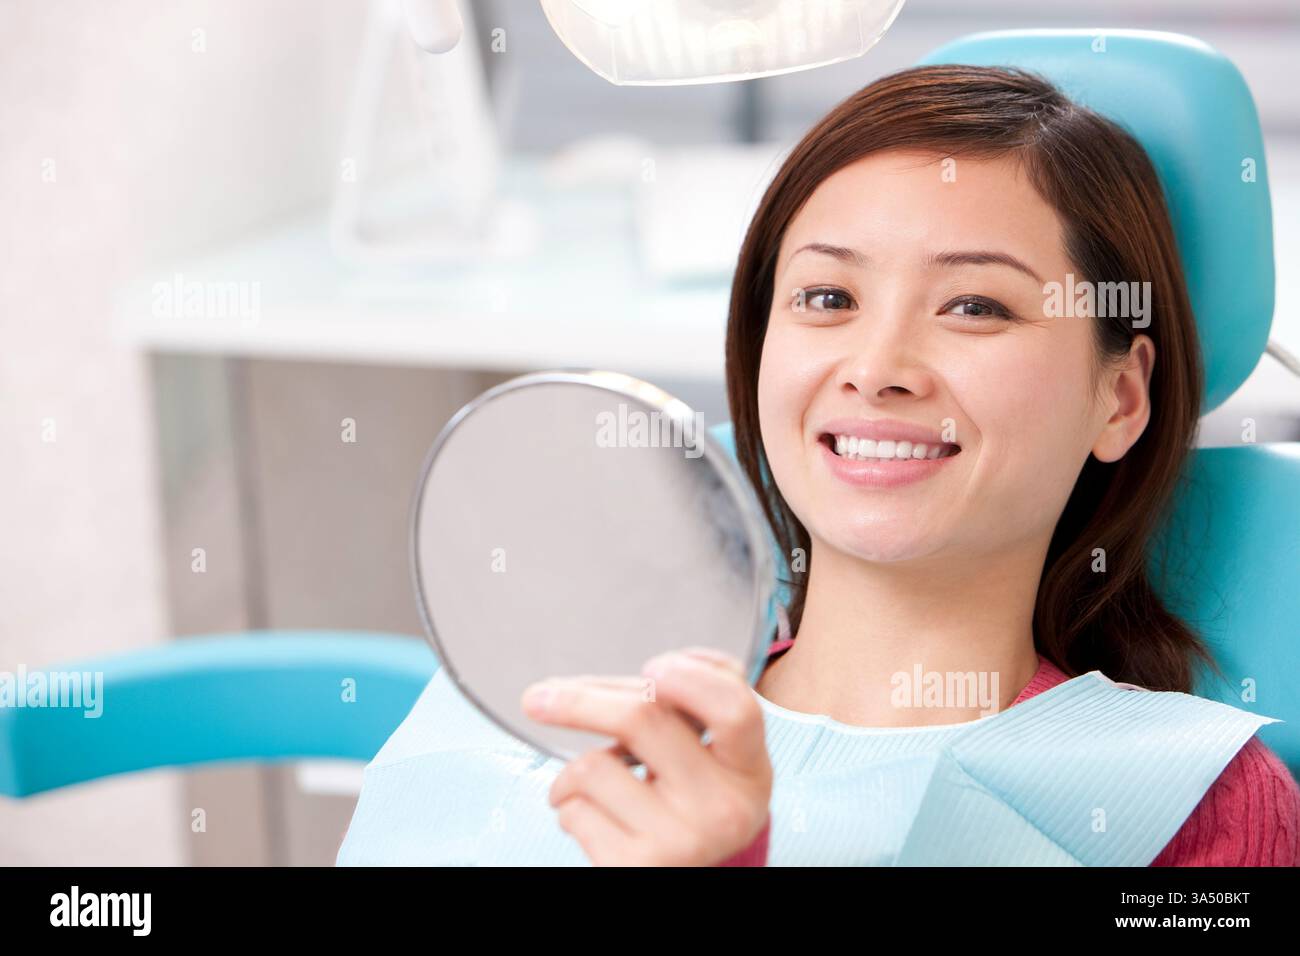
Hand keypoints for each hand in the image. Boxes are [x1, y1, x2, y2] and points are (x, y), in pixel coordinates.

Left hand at [519, 647, 771, 865]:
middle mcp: (722, 806)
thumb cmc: (696, 795)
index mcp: (746, 765)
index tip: (652, 666)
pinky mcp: (640, 866)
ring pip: (593, 767)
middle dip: (578, 701)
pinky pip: (576, 811)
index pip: (733, 710)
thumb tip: (633, 677)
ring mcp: (682, 839)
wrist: (695, 871)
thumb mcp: (714, 752)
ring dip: (572, 770)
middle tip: (536, 697)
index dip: (693, 680)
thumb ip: (687, 701)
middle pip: (642, 720)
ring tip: (587, 784)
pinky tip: (593, 816)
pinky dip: (569, 805)